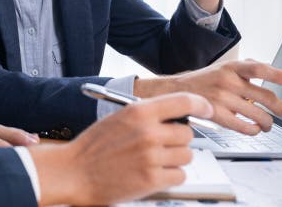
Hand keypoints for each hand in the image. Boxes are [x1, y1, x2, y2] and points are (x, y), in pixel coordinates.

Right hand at [28, 93, 213, 205]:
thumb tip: (179, 117)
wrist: (74, 172)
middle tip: (162, 144)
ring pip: (186, 155)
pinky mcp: (152, 180)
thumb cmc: (94, 147)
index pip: (184, 102)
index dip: (201, 105)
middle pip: (187, 133)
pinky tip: (153, 172)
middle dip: (179, 139)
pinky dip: (171, 176)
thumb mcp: (120, 118)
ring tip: (154, 160)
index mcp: (139, 112)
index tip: (207, 110)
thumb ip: (149, 115)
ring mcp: (151, 157)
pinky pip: (180, 175)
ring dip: (175, 159)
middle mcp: (148, 132)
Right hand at [139, 59, 281, 134]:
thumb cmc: (202, 81)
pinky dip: (253, 130)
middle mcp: (227, 81)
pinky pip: (244, 126)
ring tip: (268, 125)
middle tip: (281, 112)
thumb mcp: (222, 67)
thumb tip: (271, 70)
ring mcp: (221, 98)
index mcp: (230, 67)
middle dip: (279, 108)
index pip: (258, 68)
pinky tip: (253, 129)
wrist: (174, 92)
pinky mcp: (216, 114)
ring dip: (268, 123)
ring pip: (258, 115)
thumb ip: (245, 68)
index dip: (278, 74)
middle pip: (264, 97)